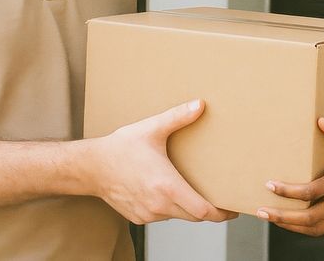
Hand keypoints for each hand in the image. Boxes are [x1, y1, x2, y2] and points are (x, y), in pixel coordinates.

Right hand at [86, 100, 237, 224]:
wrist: (91, 166)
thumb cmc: (121, 147)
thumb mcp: (152, 129)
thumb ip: (178, 117)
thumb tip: (201, 105)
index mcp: (166, 186)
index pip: (202, 211)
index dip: (220, 213)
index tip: (232, 209)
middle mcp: (158, 205)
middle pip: (194, 216)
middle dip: (208, 209)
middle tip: (220, 198)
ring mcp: (147, 214)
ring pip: (178, 216)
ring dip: (187, 207)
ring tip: (194, 189)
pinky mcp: (138, 217)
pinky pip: (162, 216)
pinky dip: (169, 207)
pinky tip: (167, 190)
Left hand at [257, 117, 323, 235]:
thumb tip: (320, 121)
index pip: (312, 191)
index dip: (289, 192)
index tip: (270, 185)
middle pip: (310, 217)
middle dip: (283, 217)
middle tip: (262, 211)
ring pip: (316, 228)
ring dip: (292, 226)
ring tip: (272, 218)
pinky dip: (306, 228)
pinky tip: (292, 221)